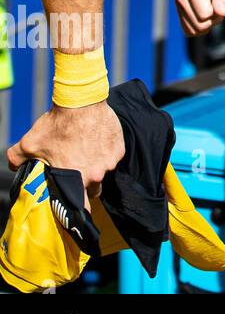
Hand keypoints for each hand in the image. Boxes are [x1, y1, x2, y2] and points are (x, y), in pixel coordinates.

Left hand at [7, 101, 124, 202]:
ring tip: (85, 150)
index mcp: (76, 178)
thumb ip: (17, 160)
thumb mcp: (29, 144)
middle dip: (85, 183)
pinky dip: (105, 153)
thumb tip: (15, 167)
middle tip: (76, 169)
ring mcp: (110, 161)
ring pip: (103, 171)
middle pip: (94, 189)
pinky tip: (96, 141)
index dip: (77, 211)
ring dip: (96, 166)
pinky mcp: (119, 148)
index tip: (73, 210)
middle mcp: (96, 174)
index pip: (81, 208)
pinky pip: (112, 157)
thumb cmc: (56, 124)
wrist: (82, 102)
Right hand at [174, 0, 224, 35]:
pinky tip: (206, 13)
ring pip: (195, 30)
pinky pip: (190, 31)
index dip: (219, 10)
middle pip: (201, 25)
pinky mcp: (180, 11)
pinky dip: (201, 26)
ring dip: (209, 22)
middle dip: (215, 18)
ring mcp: (178, 5)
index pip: (206, 15)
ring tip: (212, 5)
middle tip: (219, 2)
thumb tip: (221, 13)